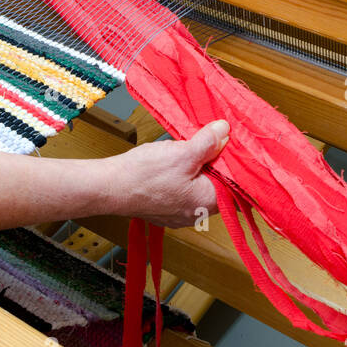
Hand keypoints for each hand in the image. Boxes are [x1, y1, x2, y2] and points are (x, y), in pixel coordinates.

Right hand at [108, 120, 226, 226]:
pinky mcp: (164, 210)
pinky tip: (172, 165)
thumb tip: (225, 131)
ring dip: (197, 170)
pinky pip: (182, 192)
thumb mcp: (183, 152)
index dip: (237, 168)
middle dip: (215, 165)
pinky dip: (182, 178)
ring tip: (188, 152)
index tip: (233, 149)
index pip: (238, 190)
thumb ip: (208, 142)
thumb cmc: (145, 175)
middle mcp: (196, 214)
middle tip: (209, 144)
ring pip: (198, 189)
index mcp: (207, 203)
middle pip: (218, 188)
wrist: (109, 187)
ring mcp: (179, 215)